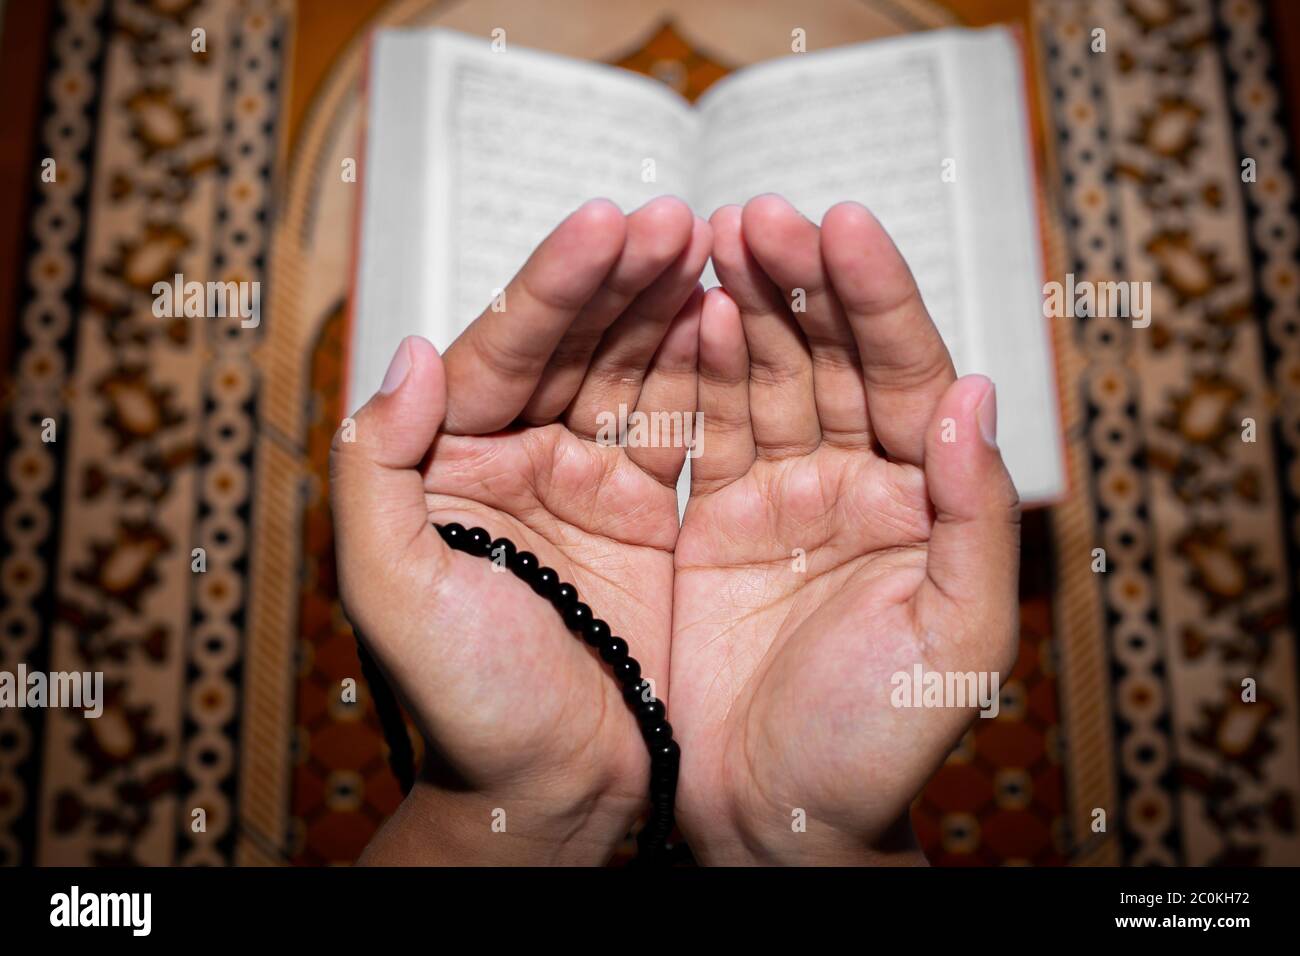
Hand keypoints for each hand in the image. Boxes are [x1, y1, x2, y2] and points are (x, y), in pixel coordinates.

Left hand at [331, 197, 710, 863]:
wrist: (551, 791)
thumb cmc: (465, 706)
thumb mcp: (390, 591)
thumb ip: (376, 469)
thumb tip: (411, 355)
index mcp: (448, 465)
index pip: (502, 351)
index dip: (554, 287)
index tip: (606, 224)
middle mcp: (514, 460)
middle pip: (571, 346)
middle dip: (620, 279)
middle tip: (674, 220)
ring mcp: (582, 483)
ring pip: (629, 372)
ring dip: (665, 307)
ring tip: (715, 246)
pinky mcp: (643, 514)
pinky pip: (676, 427)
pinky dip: (702, 373)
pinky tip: (727, 319)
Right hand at [670, 195, 1020, 864]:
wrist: (772, 817)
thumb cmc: (874, 746)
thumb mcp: (956, 640)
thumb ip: (974, 517)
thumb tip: (977, 395)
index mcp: (923, 503)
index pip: (910, 374)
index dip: (878, 298)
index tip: (842, 225)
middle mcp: (855, 485)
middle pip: (833, 357)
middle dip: (801, 282)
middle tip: (760, 216)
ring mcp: (780, 496)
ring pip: (766, 379)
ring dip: (744, 306)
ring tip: (713, 237)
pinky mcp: (712, 520)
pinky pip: (706, 429)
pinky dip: (695, 371)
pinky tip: (688, 314)